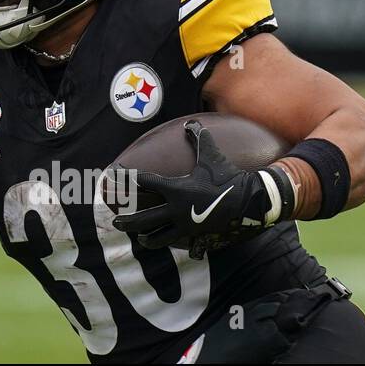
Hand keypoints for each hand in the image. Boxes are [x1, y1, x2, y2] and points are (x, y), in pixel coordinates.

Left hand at [112, 120, 275, 259]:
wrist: (249, 200)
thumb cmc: (227, 175)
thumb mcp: (211, 155)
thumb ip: (198, 138)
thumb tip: (190, 123)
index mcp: (176, 188)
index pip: (145, 182)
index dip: (128, 178)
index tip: (115, 175)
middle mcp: (177, 209)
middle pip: (145, 219)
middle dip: (128, 221)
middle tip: (116, 222)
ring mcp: (186, 225)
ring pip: (160, 237)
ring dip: (148, 237)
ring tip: (139, 238)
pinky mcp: (196, 235)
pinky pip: (180, 241)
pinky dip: (170, 242)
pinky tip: (165, 242)